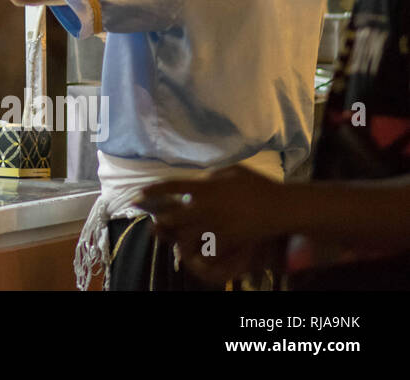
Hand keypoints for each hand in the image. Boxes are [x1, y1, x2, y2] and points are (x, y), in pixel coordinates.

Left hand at [137, 166, 284, 281]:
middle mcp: (207, 207)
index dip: (152, 191)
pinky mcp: (227, 240)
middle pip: (172, 215)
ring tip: (167, 234)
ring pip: (185, 234)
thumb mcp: (231, 171)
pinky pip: (204, 247)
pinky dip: (195, 248)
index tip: (139, 194)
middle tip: (150, 218)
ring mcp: (216, 225)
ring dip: (174, 235)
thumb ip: (210, 177)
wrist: (281, 207)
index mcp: (206, 187)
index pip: (171, 187)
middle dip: (158, 218)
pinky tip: (189, 247)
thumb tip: (195, 182)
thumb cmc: (257, 185)